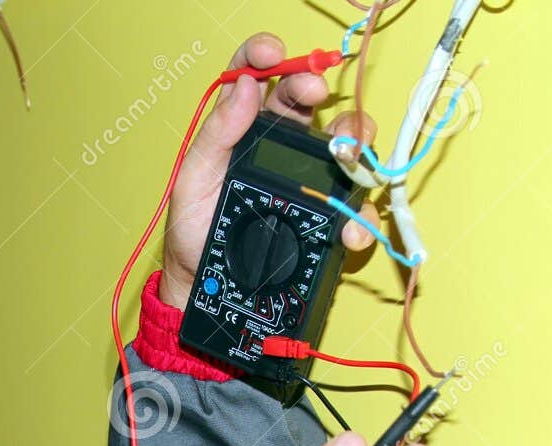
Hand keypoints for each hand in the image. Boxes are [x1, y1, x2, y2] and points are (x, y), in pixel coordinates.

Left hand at [159, 32, 378, 311]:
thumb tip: (243, 85)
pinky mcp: (323, 212)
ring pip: (342, 143)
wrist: (204, 285)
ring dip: (354, 141)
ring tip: (347, 155)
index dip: (265, 55)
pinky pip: (351, 203)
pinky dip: (358, 212)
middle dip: (316, 88)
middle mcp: (278, 144)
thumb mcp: (193, 179)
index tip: (273, 53)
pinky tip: (348, 225)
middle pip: (307, 100)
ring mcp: (305, 176)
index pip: (256, 76)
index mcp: (243, 127)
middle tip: (315, 94)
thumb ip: (216, 134)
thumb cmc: (194, 229)